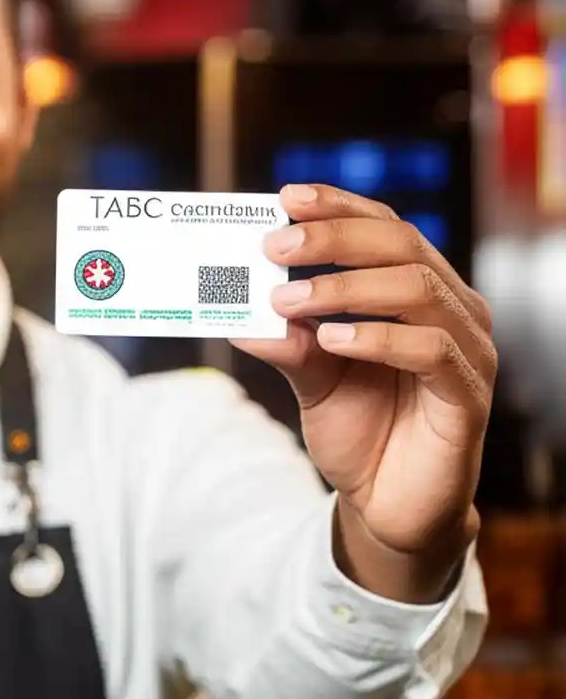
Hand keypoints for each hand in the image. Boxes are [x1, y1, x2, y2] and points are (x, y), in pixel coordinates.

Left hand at [231, 184, 495, 600]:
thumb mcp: (311, 378)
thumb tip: (236, 310)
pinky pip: (431, 350)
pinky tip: (330, 340)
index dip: (338, 208)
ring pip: (417, 289)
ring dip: (344, 288)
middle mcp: (450, 309)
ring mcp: (466, 350)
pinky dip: (377, 338)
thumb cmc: (359, 429)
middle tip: (274, 246)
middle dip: (333, 239)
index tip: (286, 198)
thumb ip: (286, 341)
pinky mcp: (468, 396)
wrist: (386, 505)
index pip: (385, 228)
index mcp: (416, 291)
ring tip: (287, 300)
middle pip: (402, 246)